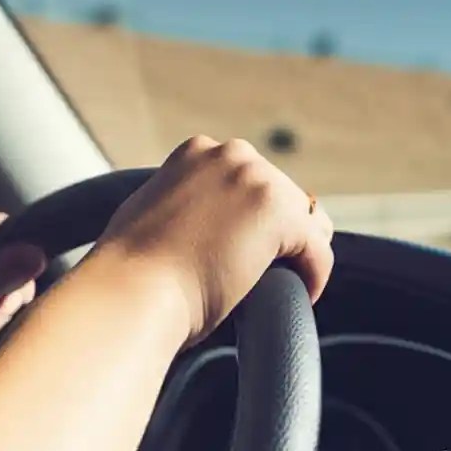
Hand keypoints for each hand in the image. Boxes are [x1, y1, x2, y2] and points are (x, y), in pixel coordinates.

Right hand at [96, 136, 334, 343]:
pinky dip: (314, 277)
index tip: (248, 251)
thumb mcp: (151, 216)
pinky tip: (300, 298)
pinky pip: (318, 250)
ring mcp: (257, 179)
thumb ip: (183, 205)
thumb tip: (198, 223)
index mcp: (197, 152)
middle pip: (284, 195)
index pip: (250, 180)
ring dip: (299, 252)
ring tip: (285, 284)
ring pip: (307, 221)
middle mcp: (230, 155)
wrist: (132, 291)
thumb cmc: (132, 273)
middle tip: (269, 273)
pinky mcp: (279, 213)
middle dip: (280, 233)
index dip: (254, 219)